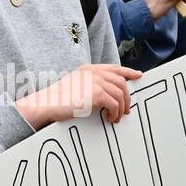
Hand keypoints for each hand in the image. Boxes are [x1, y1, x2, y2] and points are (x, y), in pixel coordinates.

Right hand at [14, 63, 142, 128]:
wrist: (47, 103)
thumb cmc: (57, 98)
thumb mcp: (75, 84)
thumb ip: (89, 83)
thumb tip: (106, 94)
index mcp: (89, 69)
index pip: (114, 68)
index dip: (128, 71)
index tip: (138, 75)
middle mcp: (94, 72)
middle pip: (121, 81)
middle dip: (127, 96)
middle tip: (126, 109)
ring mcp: (95, 82)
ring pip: (120, 94)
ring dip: (121, 108)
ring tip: (116, 117)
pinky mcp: (96, 94)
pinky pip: (115, 104)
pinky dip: (115, 113)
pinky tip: (110, 118)